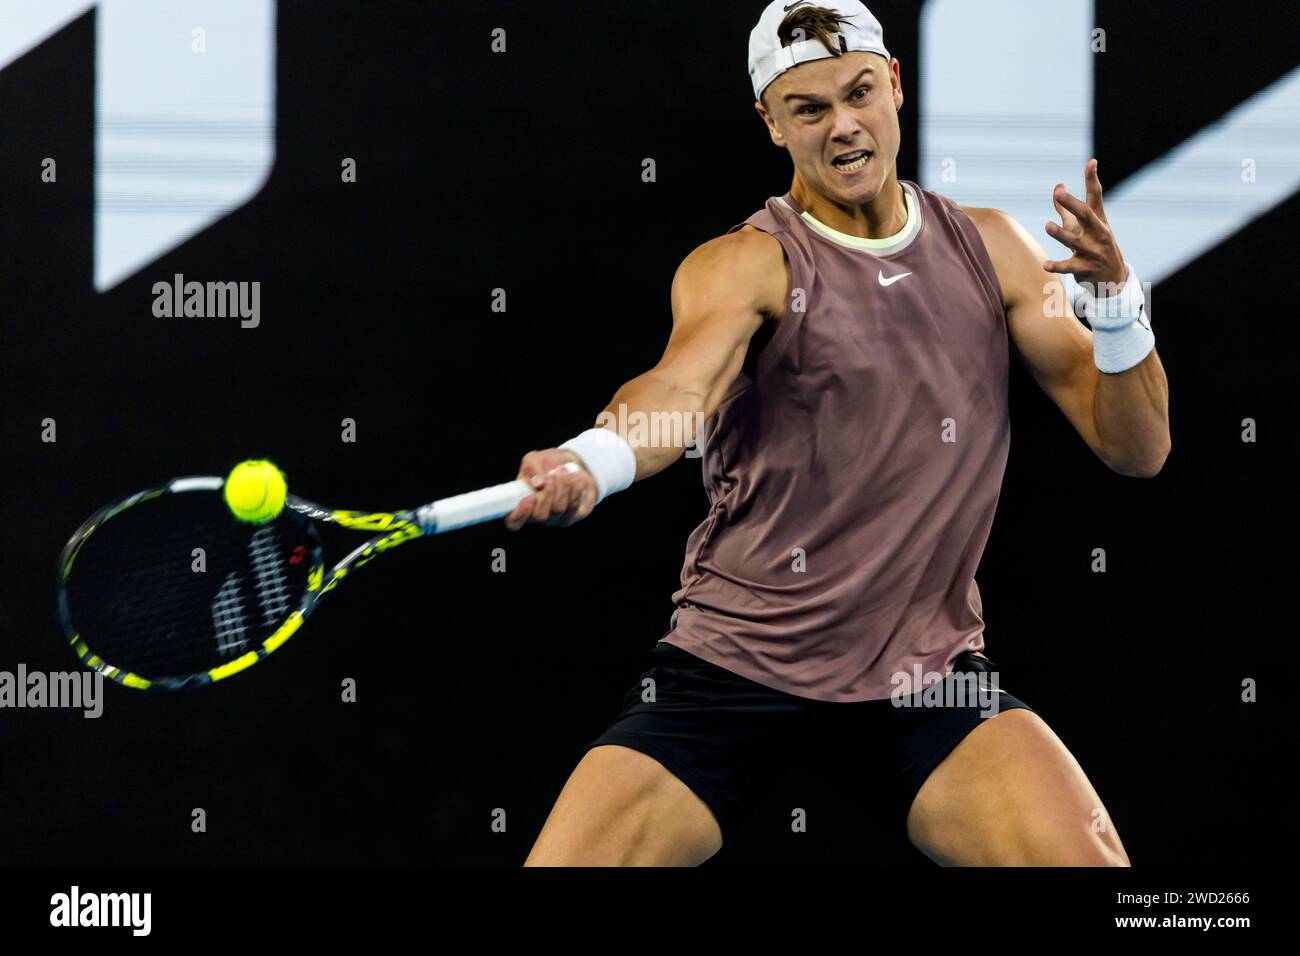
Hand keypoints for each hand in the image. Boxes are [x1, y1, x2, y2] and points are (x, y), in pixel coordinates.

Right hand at [504, 448, 598, 529]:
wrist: (569, 464)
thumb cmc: (546, 464)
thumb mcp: (533, 460)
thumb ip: (531, 470)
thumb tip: (537, 483)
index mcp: (522, 505)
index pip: (514, 522)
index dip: (520, 514)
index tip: (528, 498)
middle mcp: (538, 516)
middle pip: (540, 516)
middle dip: (547, 493)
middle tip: (550, 476)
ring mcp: (557, 518)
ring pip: (559, 509)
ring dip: (562, 486)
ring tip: (562, 471)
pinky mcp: (574, 515)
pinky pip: (575, 506)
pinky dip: (575, 489)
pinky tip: (574, 478)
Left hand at [1042, 158, 1126, 291]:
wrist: (1112, 278)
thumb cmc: (1094, 245)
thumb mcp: (1082, 226)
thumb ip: (1066, 208)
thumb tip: (1057, 185)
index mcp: (1097, 219)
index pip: (1095, 196)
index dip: (1092, 179)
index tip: (1091, 162)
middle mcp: (1097, 232)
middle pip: (1085, 215)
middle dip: (1072, 204)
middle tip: (1060, 193)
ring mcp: (1092, 251)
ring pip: (1074, 241)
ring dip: (1060, 233)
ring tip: (1047, 225)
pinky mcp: (1085, 268)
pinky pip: (1068, 267)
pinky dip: (1057, 266)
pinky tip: (1044, 265)